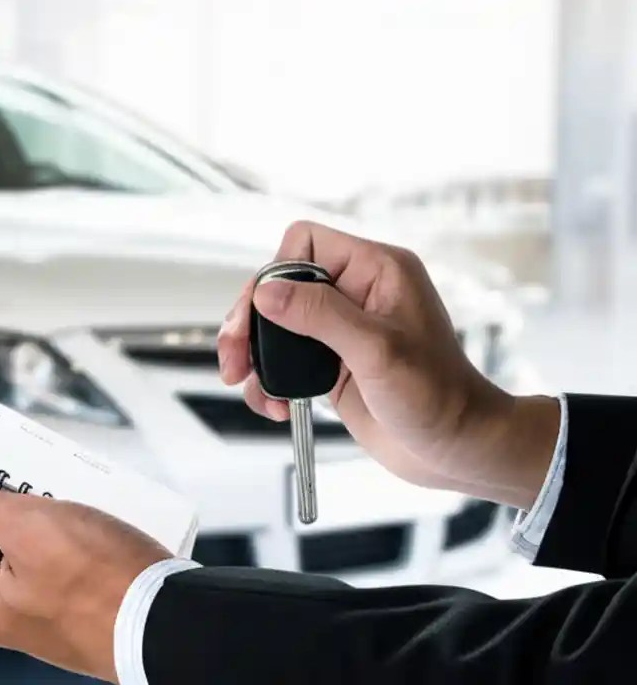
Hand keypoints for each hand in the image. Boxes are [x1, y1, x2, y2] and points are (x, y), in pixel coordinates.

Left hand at [0, 470, 170, 682]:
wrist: (172, 623)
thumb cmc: (101, 583)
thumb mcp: (23, 526)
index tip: (2, 481)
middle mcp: (16, 617)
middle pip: (1, 541)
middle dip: (26, 510)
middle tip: (51, 499)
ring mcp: (55, 614)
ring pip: (42, 547)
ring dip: (60, 519)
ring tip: (86, 515)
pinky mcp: (90, 608)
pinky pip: (76, 562)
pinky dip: (88, 539)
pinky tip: (106, 532)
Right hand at [217, 221, 558, 508]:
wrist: (458, 450)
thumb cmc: (440, 398)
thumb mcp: (377, 351)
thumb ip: (320, 315)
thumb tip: (267, 293)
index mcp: (377, 271)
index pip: (306, 243)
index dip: (279, 274)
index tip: (267, 314)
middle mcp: (357, 294)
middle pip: (280, 286)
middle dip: (251, 320)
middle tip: (235, 355)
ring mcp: (343, 330)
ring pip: (274, 324)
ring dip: (254, 354)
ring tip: (244, 381)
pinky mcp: (333, 363)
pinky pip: (284, 359)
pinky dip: (269, 381)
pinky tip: (274, 403)